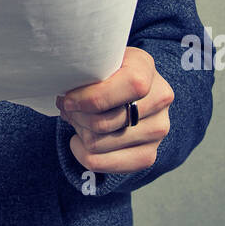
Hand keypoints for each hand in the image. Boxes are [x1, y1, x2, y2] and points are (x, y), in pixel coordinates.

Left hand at [57, 46, 172, 174]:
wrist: (126, 91)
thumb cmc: (104, 73)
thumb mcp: (97, 61)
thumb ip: (85, 70)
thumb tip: (64, 97)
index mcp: (145, 67)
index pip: (129, 86)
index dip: (91, 97)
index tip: (67, 100)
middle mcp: (159, 99)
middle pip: (104, 123)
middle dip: (77, 117)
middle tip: (68, 109)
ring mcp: (157, 129)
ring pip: (98, 144)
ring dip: (80, 133)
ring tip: (78, 120)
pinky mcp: (148, 155)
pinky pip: (103, 164)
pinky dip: (83, 154)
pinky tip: (81, 140)